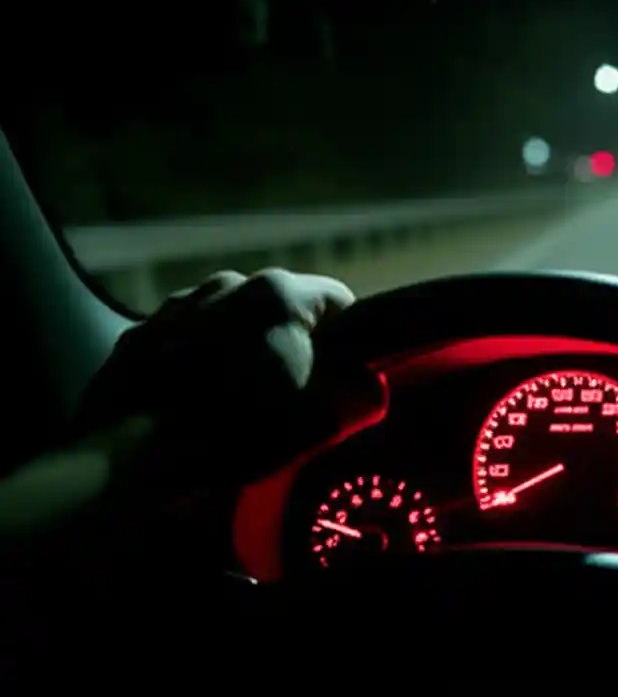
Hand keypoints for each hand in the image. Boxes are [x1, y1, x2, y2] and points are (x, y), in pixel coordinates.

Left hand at [79, 268, 365, 488]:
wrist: (126, 455)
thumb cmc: (230, 434)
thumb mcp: (313, 424)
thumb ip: (356, 396)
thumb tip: (370, 386)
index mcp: (280, 296)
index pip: (339, 300)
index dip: (349, 338)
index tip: (342, 374)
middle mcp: (230, 284)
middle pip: (282, 305)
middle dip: (292, 341)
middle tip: (291, 392)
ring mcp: (180, 304)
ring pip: (232, 318)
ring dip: (243, 347)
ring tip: (237, 397)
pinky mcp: (140, 330)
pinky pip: (188, 336)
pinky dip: (199, 358)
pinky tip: (195, 399)